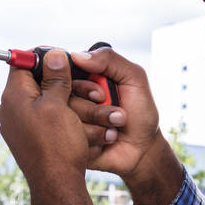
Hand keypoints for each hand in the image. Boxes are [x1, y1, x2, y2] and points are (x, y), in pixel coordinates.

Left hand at [0, 48, 97, 204]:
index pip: (21, 64)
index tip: (61, 58)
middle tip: (83, 84)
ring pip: (47, 104)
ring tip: (91, 108)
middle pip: (37, 84)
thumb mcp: (59, 104)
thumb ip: (55, 78)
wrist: (58, 184)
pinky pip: (50, 122)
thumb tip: (52, 55)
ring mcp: (21, 127)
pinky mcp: (31, 140)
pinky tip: (82, 126)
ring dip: (70, 103)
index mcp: (14, 97)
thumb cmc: (57, 146)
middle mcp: (12, 111)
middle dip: (64, 84)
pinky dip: (67, 121)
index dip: (43, 58)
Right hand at [63, 46, 162, 180]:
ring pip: (65, 118)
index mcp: (84, 79)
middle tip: (116, 114)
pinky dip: (93, 140)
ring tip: (114, 128)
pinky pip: (70, 140)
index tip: (101, 94)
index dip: (82, 85)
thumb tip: (78, 56)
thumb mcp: (134, 79)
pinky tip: (106, 141)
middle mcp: (72, 98)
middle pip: (61, 97)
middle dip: (93, 108)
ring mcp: (69, 120)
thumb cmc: (140, 112)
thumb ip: (111, 60)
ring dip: (96, 124)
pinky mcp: (70, 142)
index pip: (65, 73)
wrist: (143, 148)